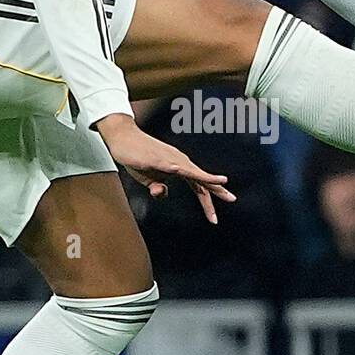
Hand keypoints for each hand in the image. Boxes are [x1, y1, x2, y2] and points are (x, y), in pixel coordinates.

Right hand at [96, 114, 235, 222]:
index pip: (198, 185)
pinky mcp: (158, 158)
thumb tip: (162, 194)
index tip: (214, 216)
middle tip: (232, 199)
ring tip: (221, 184)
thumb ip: (157, 187)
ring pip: (192, 171)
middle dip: (217, 190)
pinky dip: (181, 170)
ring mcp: (170, 159)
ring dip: (207, 178)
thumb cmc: (136, 156)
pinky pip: (172, 165)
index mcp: (179, 167)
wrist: (122, 138)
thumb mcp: (147, 179)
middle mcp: (179, 161)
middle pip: (201, 179)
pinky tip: (188, 174)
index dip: (207, 200)